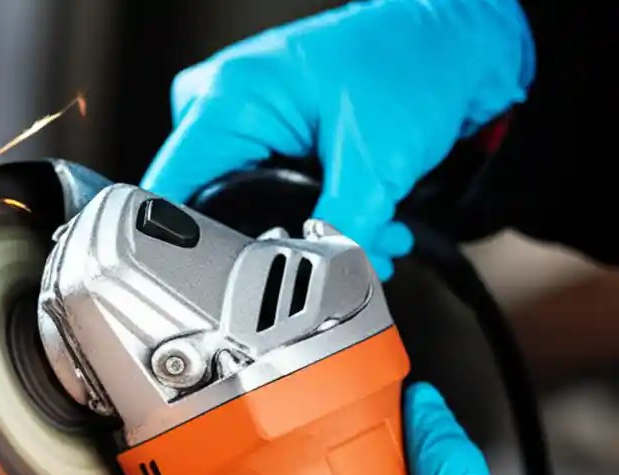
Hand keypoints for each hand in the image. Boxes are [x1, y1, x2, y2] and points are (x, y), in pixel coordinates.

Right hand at [140, 0, 535, 278]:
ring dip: (307, 228)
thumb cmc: (418, 62)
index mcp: (227, 97)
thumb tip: (318, 278)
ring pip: (245, 203)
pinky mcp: (265, 128)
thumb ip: (338, 228)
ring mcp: (240, 114)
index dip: (194, 245)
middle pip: (211, 205)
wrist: (459, 40)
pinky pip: (266, 187)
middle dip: (275, 240)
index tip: (232, 278)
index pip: (171, 192)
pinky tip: (362, 214)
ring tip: (369, 231)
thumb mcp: (376, 164)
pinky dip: (314, 209)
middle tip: (334, 249)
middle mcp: (221, 102)